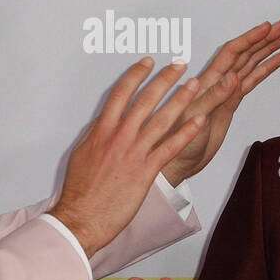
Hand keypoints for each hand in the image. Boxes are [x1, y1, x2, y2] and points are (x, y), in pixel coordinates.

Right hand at [49, 58, 205, 256]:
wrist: (81, 216)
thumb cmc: (80, 190)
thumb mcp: (82, 153)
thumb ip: (96, 134)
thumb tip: (104, 120)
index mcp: (102, 130)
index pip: (121, 93)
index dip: (136, 75)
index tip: (148, 62)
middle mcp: (119, 136)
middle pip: (146, 99)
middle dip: (165, 79)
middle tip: (180, 64)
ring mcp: (134, 153)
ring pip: (162, 118)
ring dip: (181, 99)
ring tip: (195, 84)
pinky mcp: (146, 171)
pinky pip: (171, 146)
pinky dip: (187, 131)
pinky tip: (200, 119)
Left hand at [159, 19, 279, 186]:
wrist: (176, 162)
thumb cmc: (174, 141)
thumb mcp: (194, 118)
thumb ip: (213, 97)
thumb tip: (232, 78)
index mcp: (207, 82)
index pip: (232, 54)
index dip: (250, 39)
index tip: (268, 28)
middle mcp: (217, 83)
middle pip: (245, 53)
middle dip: (265, 38)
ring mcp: (225, 92)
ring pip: (250, 64)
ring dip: (267, 50)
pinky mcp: (230, 104)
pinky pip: (250, 81)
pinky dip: (264, 70)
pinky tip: (275, 61)